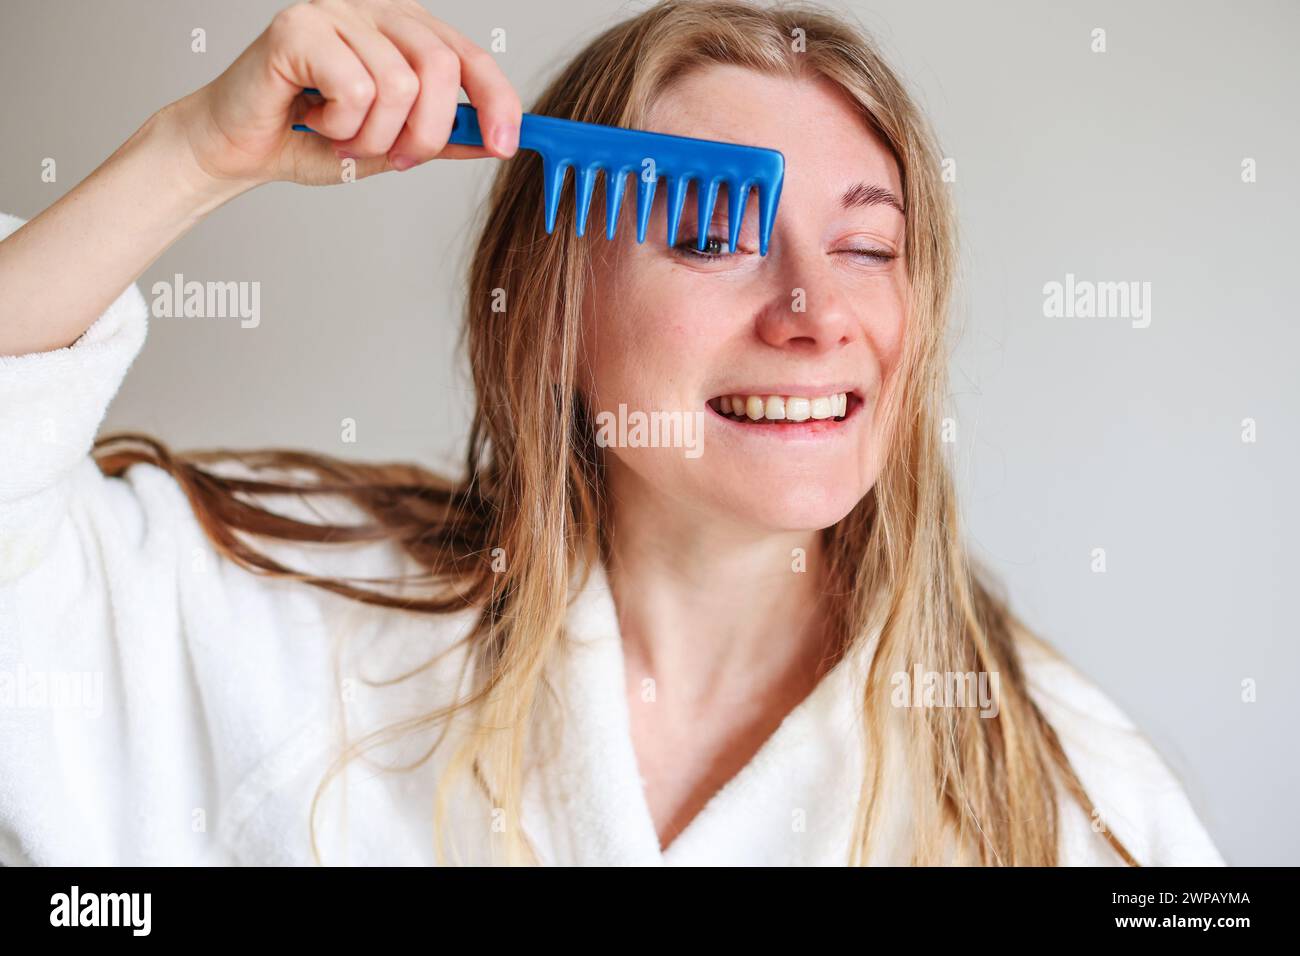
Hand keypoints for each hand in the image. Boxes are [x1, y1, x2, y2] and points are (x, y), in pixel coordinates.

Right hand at [172, 0, 521, 187]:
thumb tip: (497, 140)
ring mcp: (336, 12)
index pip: (469, 56)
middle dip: (428, 132)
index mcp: (403, 29)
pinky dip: (341, 125)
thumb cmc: (308, 137)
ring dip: (373, 136)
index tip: (508, 145)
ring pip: (398, 85)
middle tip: (399, 157)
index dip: (497, 101)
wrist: (239, 147)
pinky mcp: (299, 27)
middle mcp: (374, 10)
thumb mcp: (392, 144)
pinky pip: (355, 89)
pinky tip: (315, 118)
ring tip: (342, 136)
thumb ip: (443, 137)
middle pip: (440, 67)